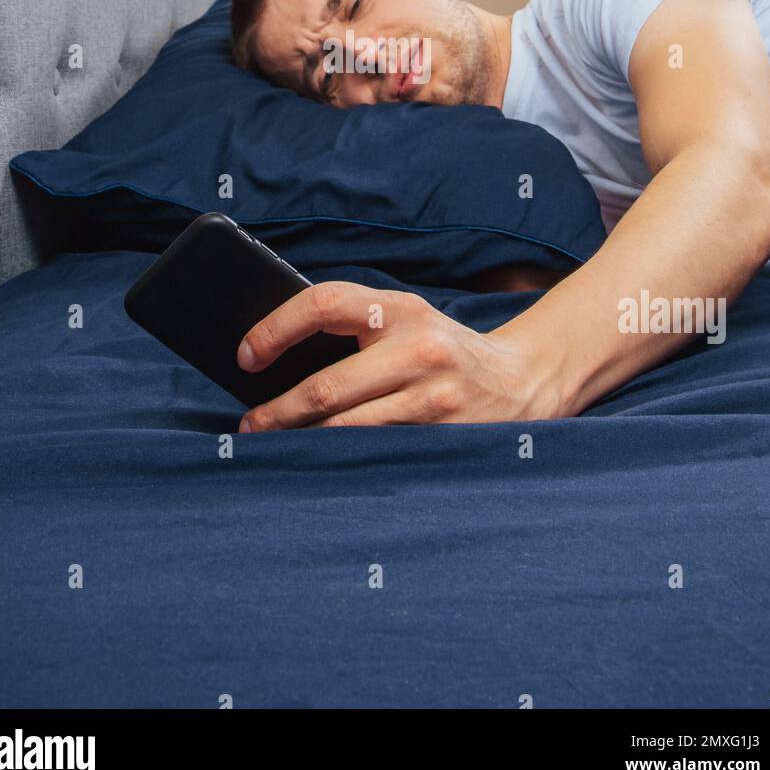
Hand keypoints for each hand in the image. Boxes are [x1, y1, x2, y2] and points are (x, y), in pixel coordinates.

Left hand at [236, 281, 567, 430]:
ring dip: (300, 444)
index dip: (275, 330)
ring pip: (346, 431)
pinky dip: (339, 461)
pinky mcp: (441, 438)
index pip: (323, 304)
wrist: (523, 380)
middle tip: (249, 426)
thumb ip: (354, 330)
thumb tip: (274, 360)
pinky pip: (374, 454)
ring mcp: (432, 397)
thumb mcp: (404, 321)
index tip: (245, 357)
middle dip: (276, 413)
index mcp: (399, 308)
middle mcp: (417, 347)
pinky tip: (318, 466)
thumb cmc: (441, 350)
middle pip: (326, 388)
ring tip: (272, 448)